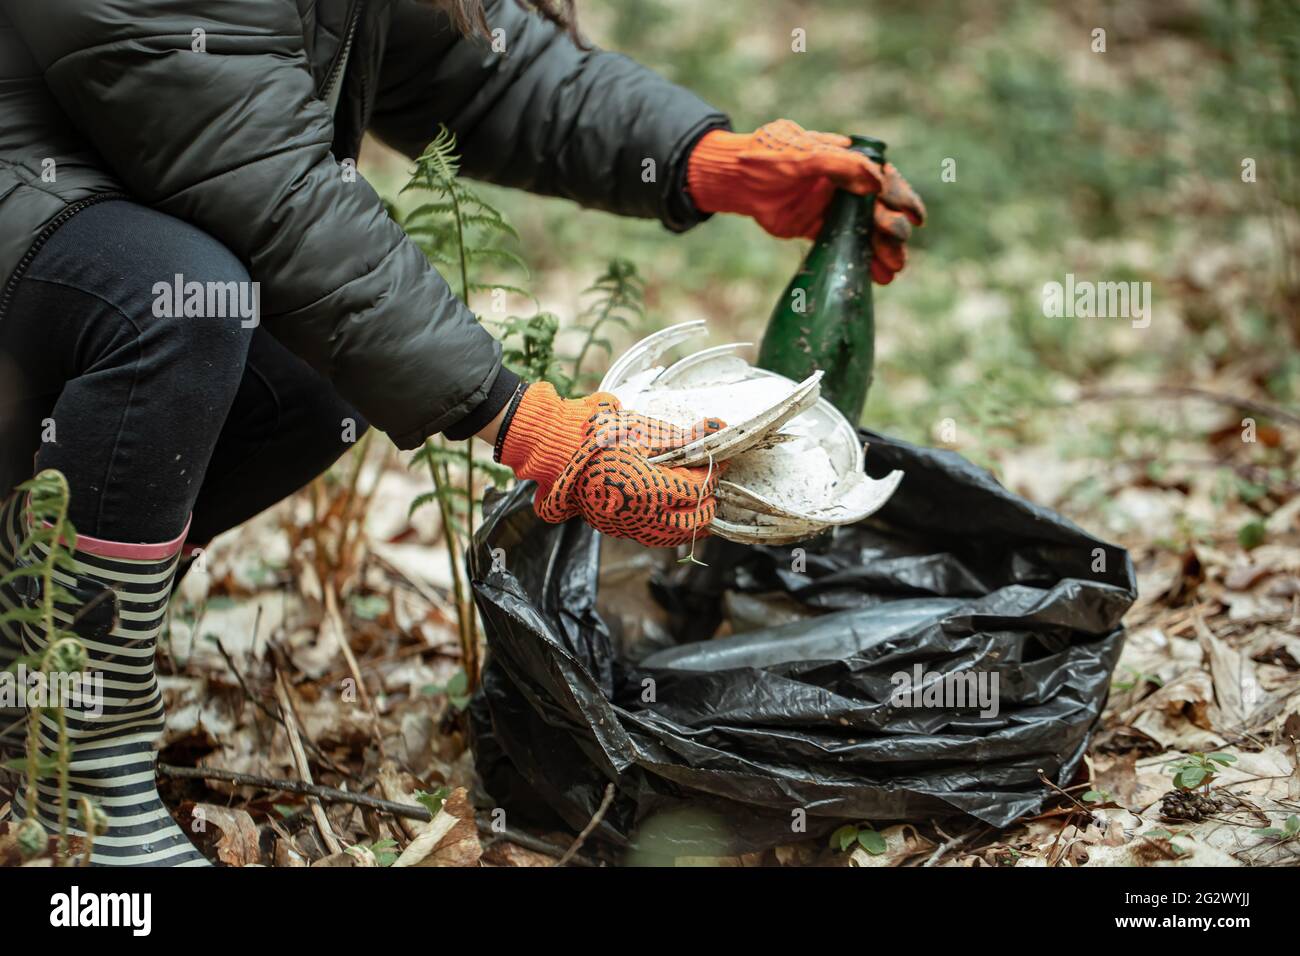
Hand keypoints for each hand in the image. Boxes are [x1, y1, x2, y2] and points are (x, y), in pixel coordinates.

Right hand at [497, 383, 723, 547]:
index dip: (712, 472)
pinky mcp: (612, 527)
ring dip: (689, 522)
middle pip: (692, 521)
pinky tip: (671, 513)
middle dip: (707, 503)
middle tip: (711, 484)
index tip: (718, 459)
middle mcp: (640, 515)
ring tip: (698, 505)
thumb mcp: (643, 430)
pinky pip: (649, 535)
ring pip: (672, 536)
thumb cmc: (598, 435)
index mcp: (650, 489)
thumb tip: (716, 429)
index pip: (696, 489)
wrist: (555, 449)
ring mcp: (625, 525)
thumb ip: (682, 437)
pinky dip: (666, 528)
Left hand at [687, 119, 925, 283]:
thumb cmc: (767, 157)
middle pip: (881, 209)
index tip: (915, 217)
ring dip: (882, 250)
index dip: (902, 198)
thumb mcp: (802, 154)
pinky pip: (846, 245)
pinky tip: (877, 277)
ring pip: (866, 231)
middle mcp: (847, 185)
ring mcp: (834, 208)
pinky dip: (861, 260)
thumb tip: (877, 182)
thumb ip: (839, 165)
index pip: (884, 180)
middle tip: (897, 249)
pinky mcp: (820, 228)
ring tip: (893, 270)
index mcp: (849, 160)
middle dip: (893, 230)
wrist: (735, 180)